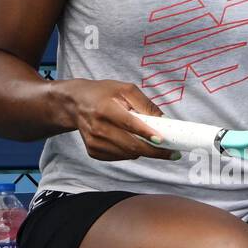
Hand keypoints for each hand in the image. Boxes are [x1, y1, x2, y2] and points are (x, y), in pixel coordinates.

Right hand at [56, 78, 179, 161]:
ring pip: (128, 154)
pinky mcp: (93, 151)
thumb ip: (146, 105)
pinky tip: (127, 140)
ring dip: (143, 151)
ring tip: (148, 141)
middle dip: (154, 151)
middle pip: (131, 146)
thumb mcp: (126, 90)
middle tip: (172, 154)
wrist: (75, 103)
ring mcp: (94, 142)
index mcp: (105, 108)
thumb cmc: (104, 93)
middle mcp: (97, 127)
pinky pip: (119, 157)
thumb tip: (165, 122)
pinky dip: (129, 152)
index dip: (147, 133)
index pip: (129, 124)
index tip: (163, 141)